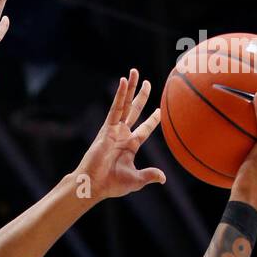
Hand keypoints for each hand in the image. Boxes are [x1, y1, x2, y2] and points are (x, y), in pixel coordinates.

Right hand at [77, 69, 165, 201]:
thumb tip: (163, 178)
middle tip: (147, 83)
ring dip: (131, 88)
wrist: (93, 184)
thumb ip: (149, 175)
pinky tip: (124, 81)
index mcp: (130, 146)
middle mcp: (122, 135)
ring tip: (135, 72)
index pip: (144, 129)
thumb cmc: (112, 184)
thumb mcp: (136, 180)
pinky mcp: (106, 128)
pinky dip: (120, 95)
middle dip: (141, 97)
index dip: (152, 121)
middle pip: (134, 111)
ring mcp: (114, 130)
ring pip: (125, 105)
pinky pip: (115, 108)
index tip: (159, 111)